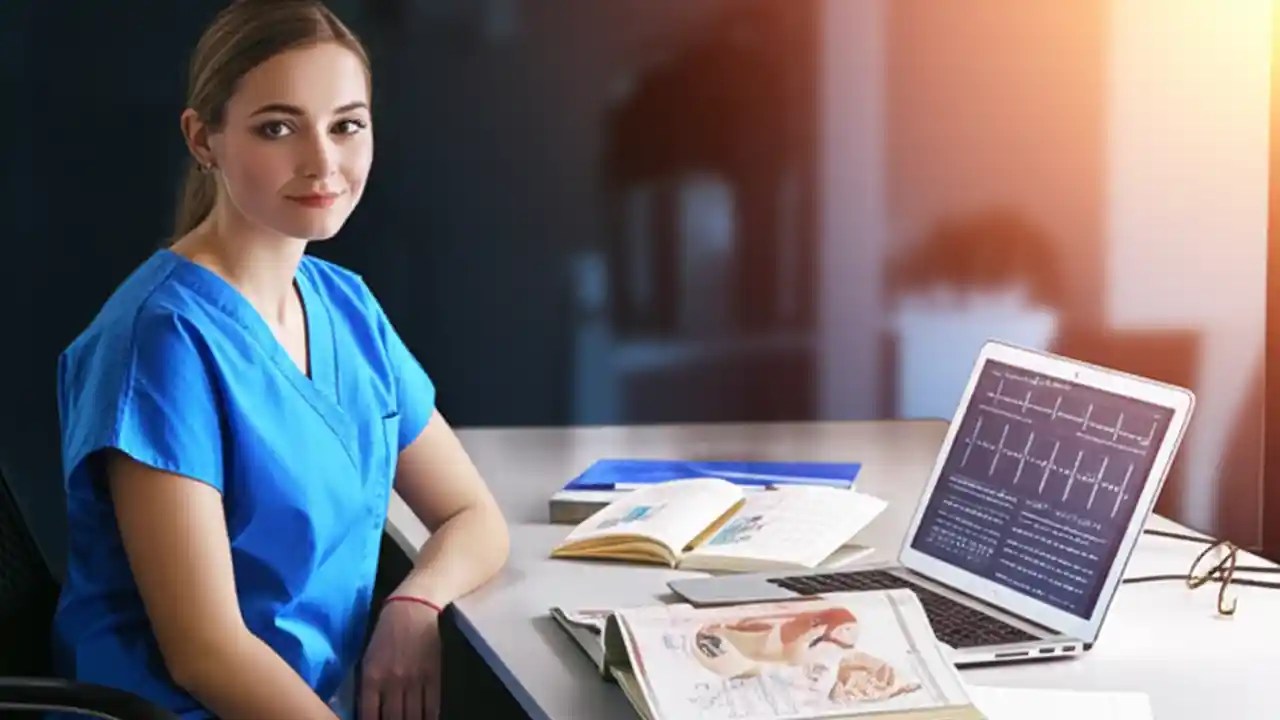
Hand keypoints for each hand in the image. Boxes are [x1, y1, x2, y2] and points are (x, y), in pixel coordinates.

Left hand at [360, 600, 441, 719]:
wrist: (413, 608)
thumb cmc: (386, 633)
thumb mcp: (368, 659)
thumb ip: (367, 687)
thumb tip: (368, 712)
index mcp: (371, 677)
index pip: (369, 715)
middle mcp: (392, 682)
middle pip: (393, 719)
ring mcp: (415, 680)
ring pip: (413, 717)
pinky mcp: (433, 676)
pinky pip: (432, 706)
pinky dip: (429, 718)